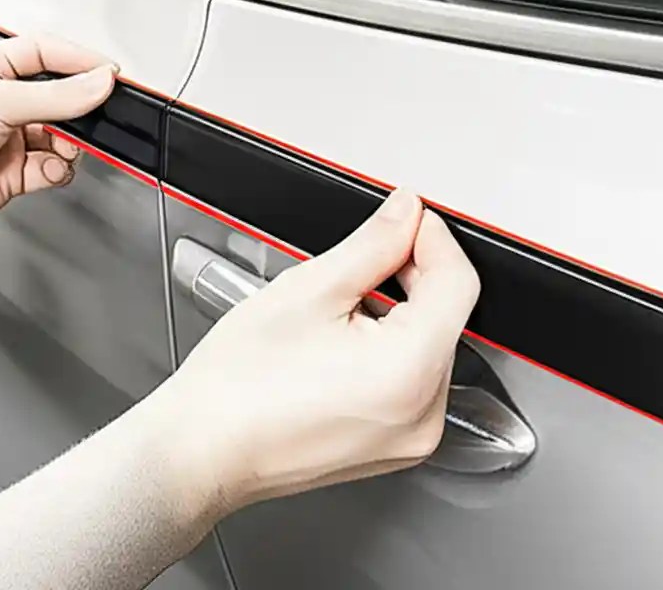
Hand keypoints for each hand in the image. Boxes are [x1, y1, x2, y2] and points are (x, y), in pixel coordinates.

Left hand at [0, 35, 117, 240]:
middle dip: (79, 108)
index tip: (109, 71)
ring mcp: (6, 140)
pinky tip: (49, 169)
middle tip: (96, 114)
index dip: (79, 59)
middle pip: (59, 97)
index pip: (46, 54)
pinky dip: (57, 170)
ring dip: (71, 144)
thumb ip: (55, 95)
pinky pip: (52, 169)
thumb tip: (98, 82)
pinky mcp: (12, 174)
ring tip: (67, 147)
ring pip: (61, 137)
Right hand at [151, 189, 479, 522]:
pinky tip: (344, 345)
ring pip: (431, 347)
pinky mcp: (397, 446)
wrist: (203, 449)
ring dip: (402, 314)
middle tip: (367, 257)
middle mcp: (423, 414)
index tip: (409, 219)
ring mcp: (412, 437)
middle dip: (413, 276)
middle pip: (447, 316)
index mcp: (408, 372)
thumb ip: (374, 243)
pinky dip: (391, 352)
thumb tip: (406, 214)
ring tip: (341, 309)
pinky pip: (414, 382)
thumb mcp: (309, 289)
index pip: (458, 283)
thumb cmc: (238, 387)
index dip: (434, 239)